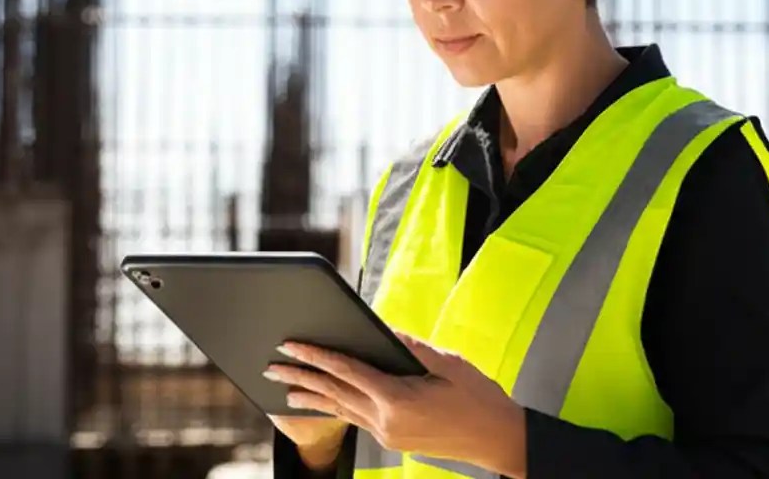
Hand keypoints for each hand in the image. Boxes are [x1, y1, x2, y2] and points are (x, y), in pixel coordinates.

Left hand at [264, 332, 526, 477]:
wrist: (497, 439)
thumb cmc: (478, 398)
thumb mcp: (448, 363)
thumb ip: (411, 347)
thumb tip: (383, 329)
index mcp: (397, 400)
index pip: (347, 371)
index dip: (316, 355)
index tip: (292, 344)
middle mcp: (386, 421)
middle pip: (335, 392)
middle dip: (301, 376)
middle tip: (272, 364)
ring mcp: (387, 434)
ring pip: (341, 409)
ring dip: (311, 396)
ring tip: (283, 387)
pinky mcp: (392, 439)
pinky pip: (355, 419)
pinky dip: (334, 408)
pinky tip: (320, 403)